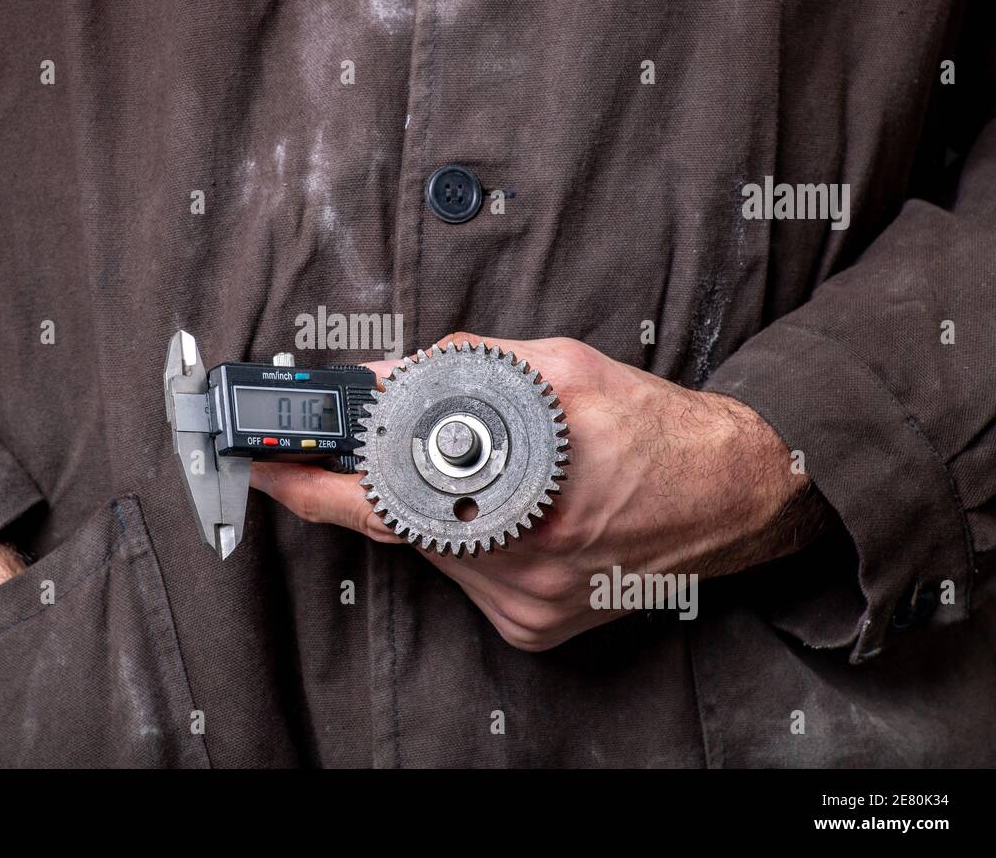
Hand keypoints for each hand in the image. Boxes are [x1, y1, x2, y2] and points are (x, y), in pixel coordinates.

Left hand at [250, 333, 812, 650]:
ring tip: (496, 473)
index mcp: (523, 505)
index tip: (259, 467)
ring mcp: (527, 609)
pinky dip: (468, 537)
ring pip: (435, 552)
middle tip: (384, 449)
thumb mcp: (562, 369)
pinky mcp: (535, 628)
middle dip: (387, 483)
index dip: (308, 485)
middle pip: (404, 527)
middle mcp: (520, 573)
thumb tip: (383, 378)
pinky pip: (469, 578)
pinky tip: (513, 510)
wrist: (735, 496)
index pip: (379, 501)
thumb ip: (464, 368)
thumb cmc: (657, 429)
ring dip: (435, 508)